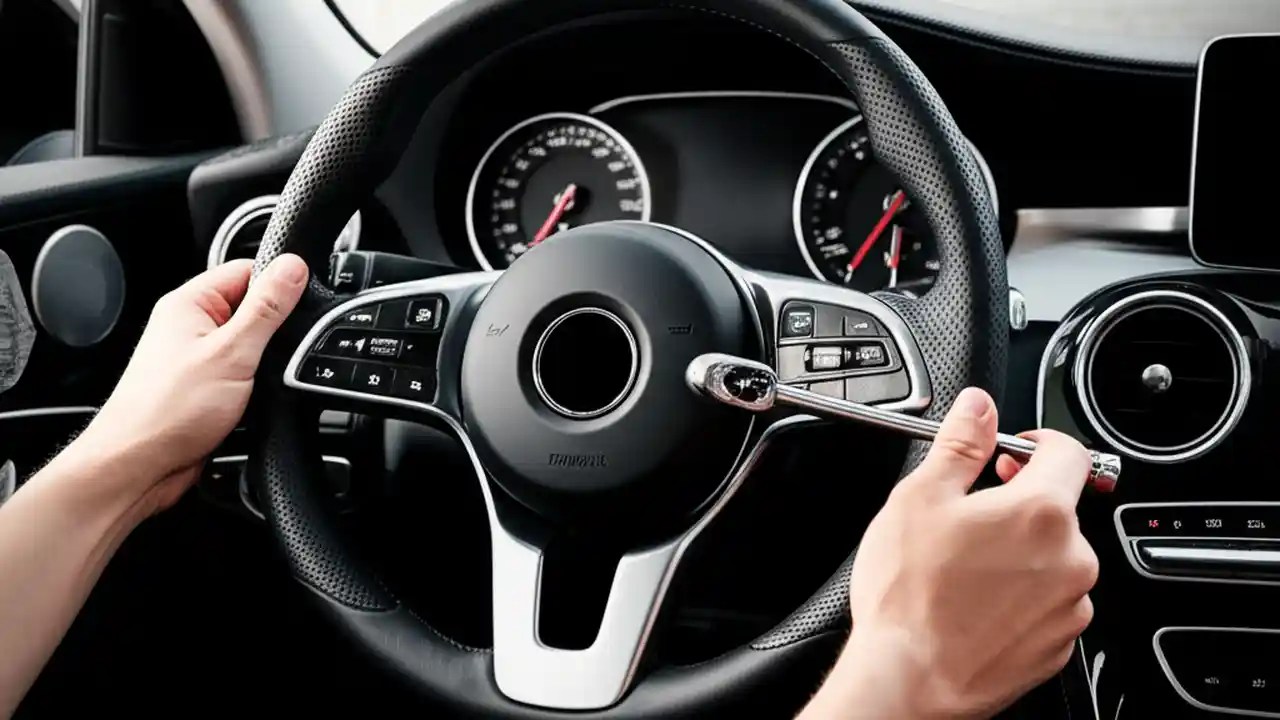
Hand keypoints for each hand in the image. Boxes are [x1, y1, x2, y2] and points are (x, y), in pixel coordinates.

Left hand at [73, 255, 307, 516]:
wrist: (138, 466)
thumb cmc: (167, 410)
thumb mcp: (232, 351)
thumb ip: (267, 308)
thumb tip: (292, 266)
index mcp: (190, 303)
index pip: (246, 270)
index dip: (278, 283)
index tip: (300, 303)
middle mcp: (190, 327)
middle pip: (252, 309)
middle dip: (274, 331)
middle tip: (276, 353)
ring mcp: (197, 358)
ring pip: (251, 346)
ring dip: (265, 363)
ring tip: (259, 381)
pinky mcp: (206, 387)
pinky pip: (243, 374)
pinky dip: (256, 385)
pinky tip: (255, 399)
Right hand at [806, 388, 1097, 719]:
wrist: (909, 679)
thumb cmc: (909, 594)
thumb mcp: (920, 498)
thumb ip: (960, 443)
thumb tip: (978, 406)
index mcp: (1042, 511)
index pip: (1067, 451)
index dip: (1036, 442)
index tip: (1011, 451)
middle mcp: (1071, 558)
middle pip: (1058, 508)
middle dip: (1018, 502)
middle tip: (969, 513)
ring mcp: (1070, 605)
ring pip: (1054, 557)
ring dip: (1021, 551)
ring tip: (965, 566)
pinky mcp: (1060, 644)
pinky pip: (1049, 601)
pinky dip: (1021, 594)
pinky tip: (975, 600)